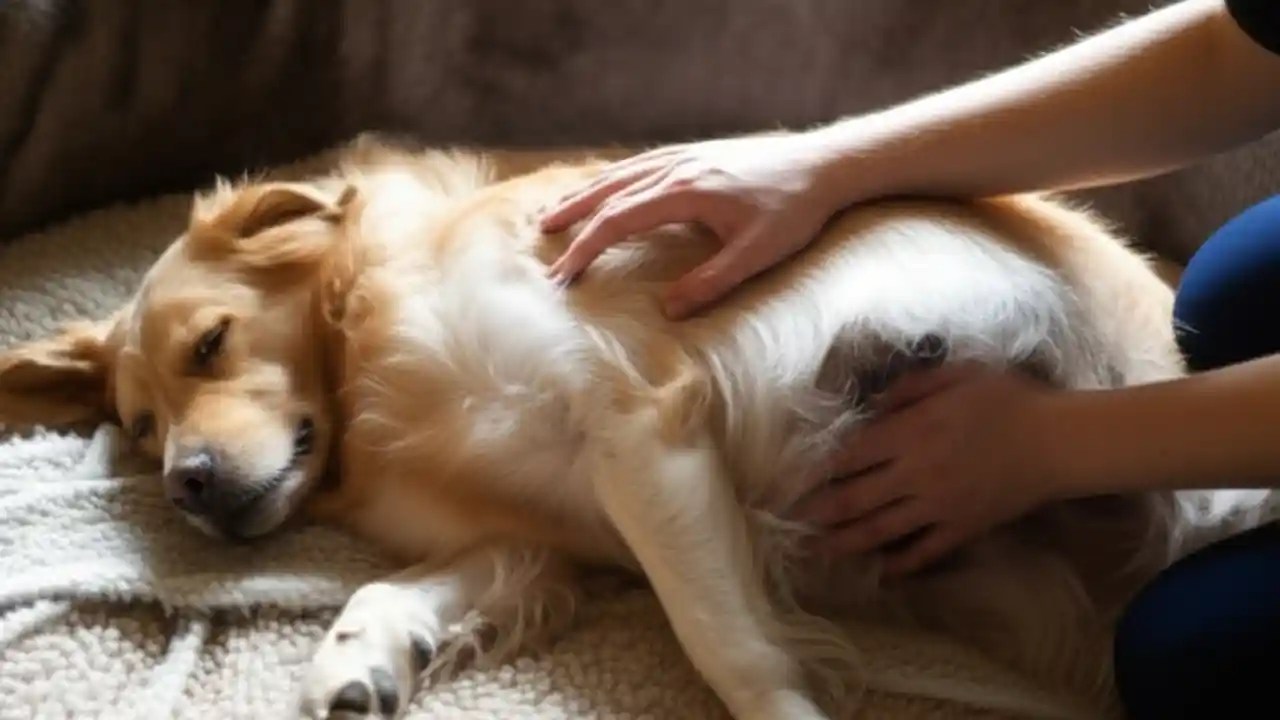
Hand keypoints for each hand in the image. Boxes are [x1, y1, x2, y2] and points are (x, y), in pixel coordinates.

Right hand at [539, 133, 845, 318]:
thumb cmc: (794, 212)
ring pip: (622, 173)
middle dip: (573, 215)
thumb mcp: (756, 255)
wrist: (826, 165)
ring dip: (588, 192)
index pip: (618, 220)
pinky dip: (615, 177)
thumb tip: (666, 310)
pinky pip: (642, 163)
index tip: (563, 274)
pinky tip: (609, 186)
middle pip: (610, 191)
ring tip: (559, 208)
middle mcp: (677, 168)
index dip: (586, 248)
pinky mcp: (698, 153)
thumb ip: (710, 283)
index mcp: (685, 192)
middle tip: (542, 236)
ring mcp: (686, 156)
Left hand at [793, 362, 1062, 575]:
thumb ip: (910, 388)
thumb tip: (875, 405)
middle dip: (821, 510)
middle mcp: (916, 473)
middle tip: (794, 520)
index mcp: (911, 433)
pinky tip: (881, 573)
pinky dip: (901, 565)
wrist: (1058, 442)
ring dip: (847, 541)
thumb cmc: (1008, 400)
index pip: (853, 455)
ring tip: (820, 551)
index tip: (797, 478)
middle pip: (856, 497)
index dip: (822, 469)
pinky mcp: (962, 528)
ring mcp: (938, 506)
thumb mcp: (956, 376)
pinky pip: (924, 551)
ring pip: (881, 529)